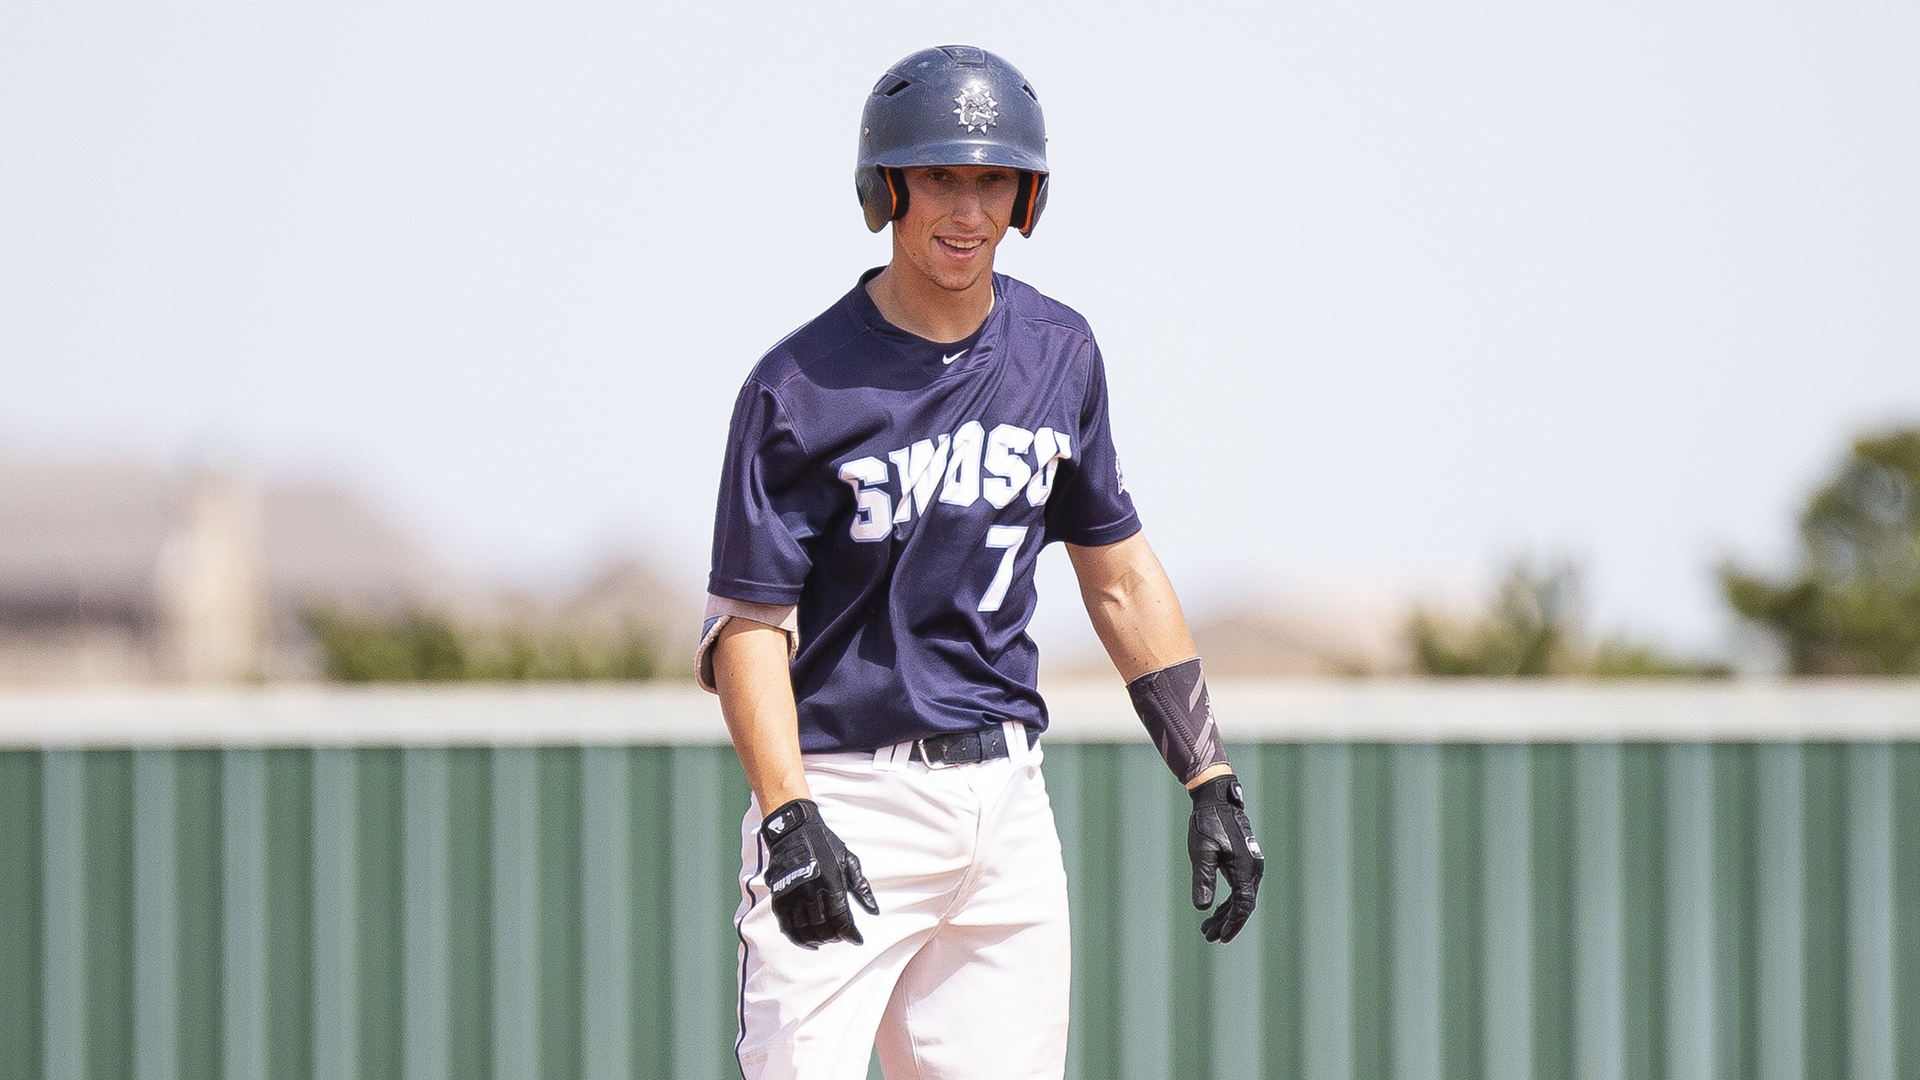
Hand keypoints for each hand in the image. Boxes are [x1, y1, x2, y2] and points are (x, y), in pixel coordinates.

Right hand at [759, 798, 879, 947]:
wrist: (794, 829)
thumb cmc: (825, 844)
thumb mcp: (849, 860)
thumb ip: (861, 887)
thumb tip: (874, 911)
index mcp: (831, 882)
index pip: (842, 918)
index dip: (851, 933)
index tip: (857, 940)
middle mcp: (811, 891)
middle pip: (824, 927)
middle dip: (836, 937)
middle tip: (842, 937)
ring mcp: (793, 895)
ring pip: (806, 929)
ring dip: (819, 940)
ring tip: (827, 940)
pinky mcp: (779, 897)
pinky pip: (787, 926)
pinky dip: (798, 939)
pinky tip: (809, 943)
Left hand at [1188, 775, 1262, 942]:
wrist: (1217, 799)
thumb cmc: (1207, 824)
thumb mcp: (1201, 852)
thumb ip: (1203, 879)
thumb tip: (1202, 908)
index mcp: (1245, 868)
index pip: (1243, 906)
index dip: (1232, 924)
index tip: (1220, 938)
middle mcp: (1253, 869)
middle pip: (1243, 905)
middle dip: (1226, 923)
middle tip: (1208, 936)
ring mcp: (1250, 865)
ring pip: (1241, 898)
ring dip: (1225, 914)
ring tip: (1206, 928)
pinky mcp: (1244, 862)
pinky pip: (1239, 889)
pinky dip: (1227, 902)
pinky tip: (1213, 910)